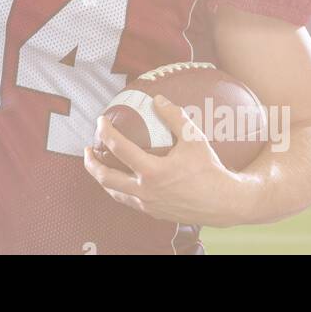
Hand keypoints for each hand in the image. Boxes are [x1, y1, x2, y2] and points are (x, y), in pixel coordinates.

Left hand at [83, 95, 257, 227]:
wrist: (223, 203)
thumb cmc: (210, 169)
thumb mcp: (194, 139)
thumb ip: (175, 117)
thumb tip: (157, 99)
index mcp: (153, 172)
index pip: (119, 148)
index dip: (106, 132)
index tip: (101, 121)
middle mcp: (145, 191)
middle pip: (106, 177)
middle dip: (91, 162)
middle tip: (87, 149)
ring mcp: (147, 204)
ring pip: (114, 192)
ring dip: (102, 177)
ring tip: (98, 164)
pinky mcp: (153, 212)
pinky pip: (128, 200)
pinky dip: (119, 188)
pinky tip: (121, 179)